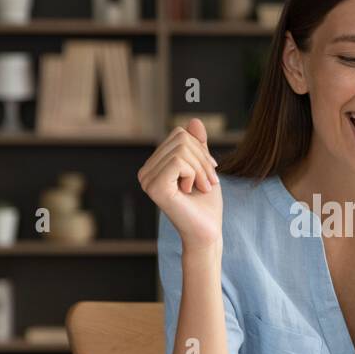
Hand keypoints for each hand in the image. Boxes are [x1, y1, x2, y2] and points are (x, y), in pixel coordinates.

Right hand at [137, 118, 222, 250]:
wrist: (207, 232)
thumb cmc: (206, 205)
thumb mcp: (203, 167)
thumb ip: (197, 146)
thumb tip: (194, 120)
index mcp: (154, 166)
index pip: (179, 135)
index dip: (201, 149)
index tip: (209, 172)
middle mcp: (145, 172)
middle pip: (181, 138)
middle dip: (203, 158)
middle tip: (209, 181)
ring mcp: (147, 180)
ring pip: (181, 149)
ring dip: (201, 169)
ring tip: (202, 187)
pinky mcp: (155, 187)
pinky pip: (178, 161)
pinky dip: (194, 174)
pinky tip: (192, 191)